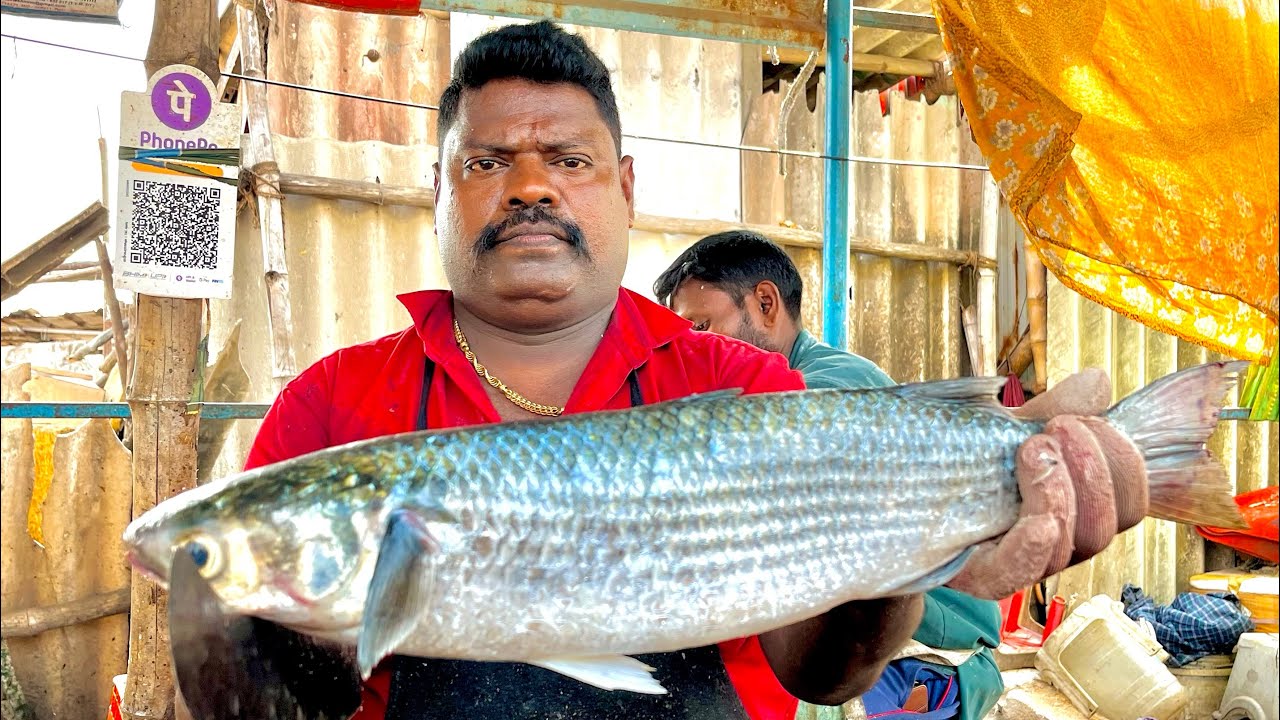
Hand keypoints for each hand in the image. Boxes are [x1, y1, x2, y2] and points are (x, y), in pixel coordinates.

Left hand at [946, 369, 1148, 599]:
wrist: (891, 493)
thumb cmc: (955, 461)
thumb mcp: (1002, 429)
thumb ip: (1048, 411)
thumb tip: (1097, 381)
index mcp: (1076, 506)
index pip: (1130, 500)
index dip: (1123, 461)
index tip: (1083, 420)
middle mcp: (1057, 542)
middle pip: (1108, 525)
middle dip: (1095, 470)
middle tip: (1057, 428)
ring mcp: (1020, 562)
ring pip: (1073, 546)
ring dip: (1063, 493)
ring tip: (1032, 449)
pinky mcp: (977, 575)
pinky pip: (1018, 572)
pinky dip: (1035, 543)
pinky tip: (1038, 519)